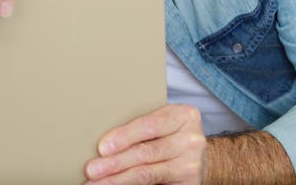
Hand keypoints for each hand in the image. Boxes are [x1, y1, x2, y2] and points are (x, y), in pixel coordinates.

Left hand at [84, 104, 205, 183]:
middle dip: (115, 162)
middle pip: (146, 152)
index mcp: (184, 116)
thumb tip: (103, 142)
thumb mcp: (165, 120)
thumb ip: (142, 126)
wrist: (204, 157)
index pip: (149, 126)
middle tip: (91, 169)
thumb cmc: (173, 133)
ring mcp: (191, 165)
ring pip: (147, 174)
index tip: (102, 147)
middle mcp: (191, 141)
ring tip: (97, 183)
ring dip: (118, 180)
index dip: (124, 137)